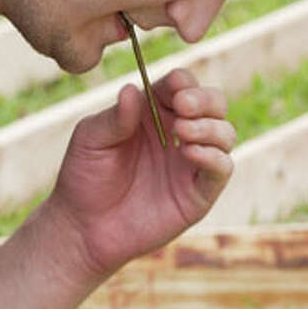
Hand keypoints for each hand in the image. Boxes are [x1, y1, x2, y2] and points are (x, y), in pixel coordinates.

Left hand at [46, 68, 236, 279]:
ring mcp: (191, 164)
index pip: (182, 85)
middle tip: (184, 105)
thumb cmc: (84, 177)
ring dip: (210, 127)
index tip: (174, 85)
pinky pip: (222, 169)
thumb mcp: (91, 139)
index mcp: (153, 112)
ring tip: (182, 132)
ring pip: (224, 134)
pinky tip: (190, 152)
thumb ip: (115, 116)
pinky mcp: (198, 194)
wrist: (83, 227)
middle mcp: (178, 134)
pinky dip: (214, 156)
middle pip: (213, 104)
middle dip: (205, 99)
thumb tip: (132, 89)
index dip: (183, 82)